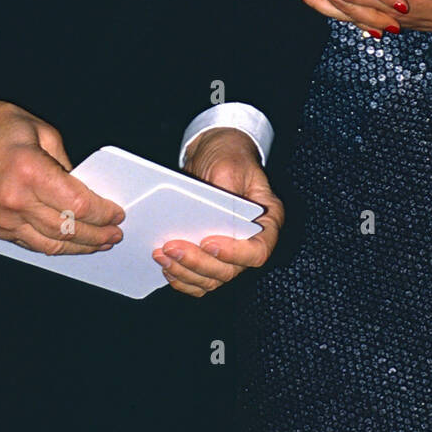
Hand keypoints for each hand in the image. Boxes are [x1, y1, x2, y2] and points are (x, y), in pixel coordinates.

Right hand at [0, 86, 124, 254]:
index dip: (103, 213)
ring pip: (50, 244)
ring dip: (79, 247)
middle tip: (115, 235)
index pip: (78, 204)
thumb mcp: (42, 132)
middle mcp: (14, 200)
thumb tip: (86, 192)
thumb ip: (66, 164)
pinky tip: (70, 241)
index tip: (117, 214)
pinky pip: (31, 243)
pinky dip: (54, 245)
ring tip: (99, 244)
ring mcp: (2, 218)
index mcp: (30, 171)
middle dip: (97, 235)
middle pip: (67, 229)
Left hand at [153, 129, 282, 297]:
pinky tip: (167, 265)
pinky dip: (183, 278)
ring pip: (213, 279)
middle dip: (198, 262)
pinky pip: (200, 279)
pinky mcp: (212, 255)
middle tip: (171, 247)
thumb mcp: (229, 166)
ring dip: (186, 272)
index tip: (209, 242)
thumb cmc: (229, 155)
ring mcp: (231, 251)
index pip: (259, 250)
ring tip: (162, 254)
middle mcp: (252, 241)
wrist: (216, 152)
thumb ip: (223, 192)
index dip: (235, 253)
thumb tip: (207, 219)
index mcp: (269, 220)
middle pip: (231, 270)